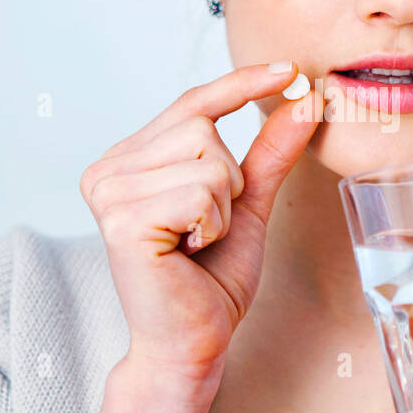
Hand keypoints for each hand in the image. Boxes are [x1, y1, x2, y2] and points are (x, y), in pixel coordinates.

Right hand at [79, 62, 323, 407]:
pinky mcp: (121, 219)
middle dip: (230, 179)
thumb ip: (269, 153)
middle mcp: (109, 168)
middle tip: (208, 227)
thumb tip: (304, 99)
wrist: (192, 343)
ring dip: (223, 206)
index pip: (192, 102)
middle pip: (203, 125)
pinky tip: (187, 254)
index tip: (289, 69)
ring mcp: (109, 192)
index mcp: (130, 159)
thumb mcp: (249, 204)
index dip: (241, 82)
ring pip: (208, 159)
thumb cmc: (211, 280)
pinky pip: (201, 192)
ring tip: (196, 242)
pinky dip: (213, 225)